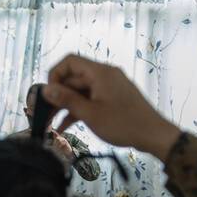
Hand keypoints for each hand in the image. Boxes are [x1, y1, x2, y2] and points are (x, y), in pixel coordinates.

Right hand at [45, 55, 179, 158]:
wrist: (153, 135)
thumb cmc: (123, 124)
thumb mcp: (90, 114)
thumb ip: (67, 100)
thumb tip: (46, 90)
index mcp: (100, 72)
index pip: (70, 61)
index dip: (54, 75)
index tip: (47, 94)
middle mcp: (104, 75)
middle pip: (74, 78)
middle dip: (57, 95)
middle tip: (43, 114)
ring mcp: (109, 87)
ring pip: (81, 91)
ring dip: (66, 106)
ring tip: (51, 124)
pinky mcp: (112, 99)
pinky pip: (90, 99)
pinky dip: (78, 110)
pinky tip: (65, 126)